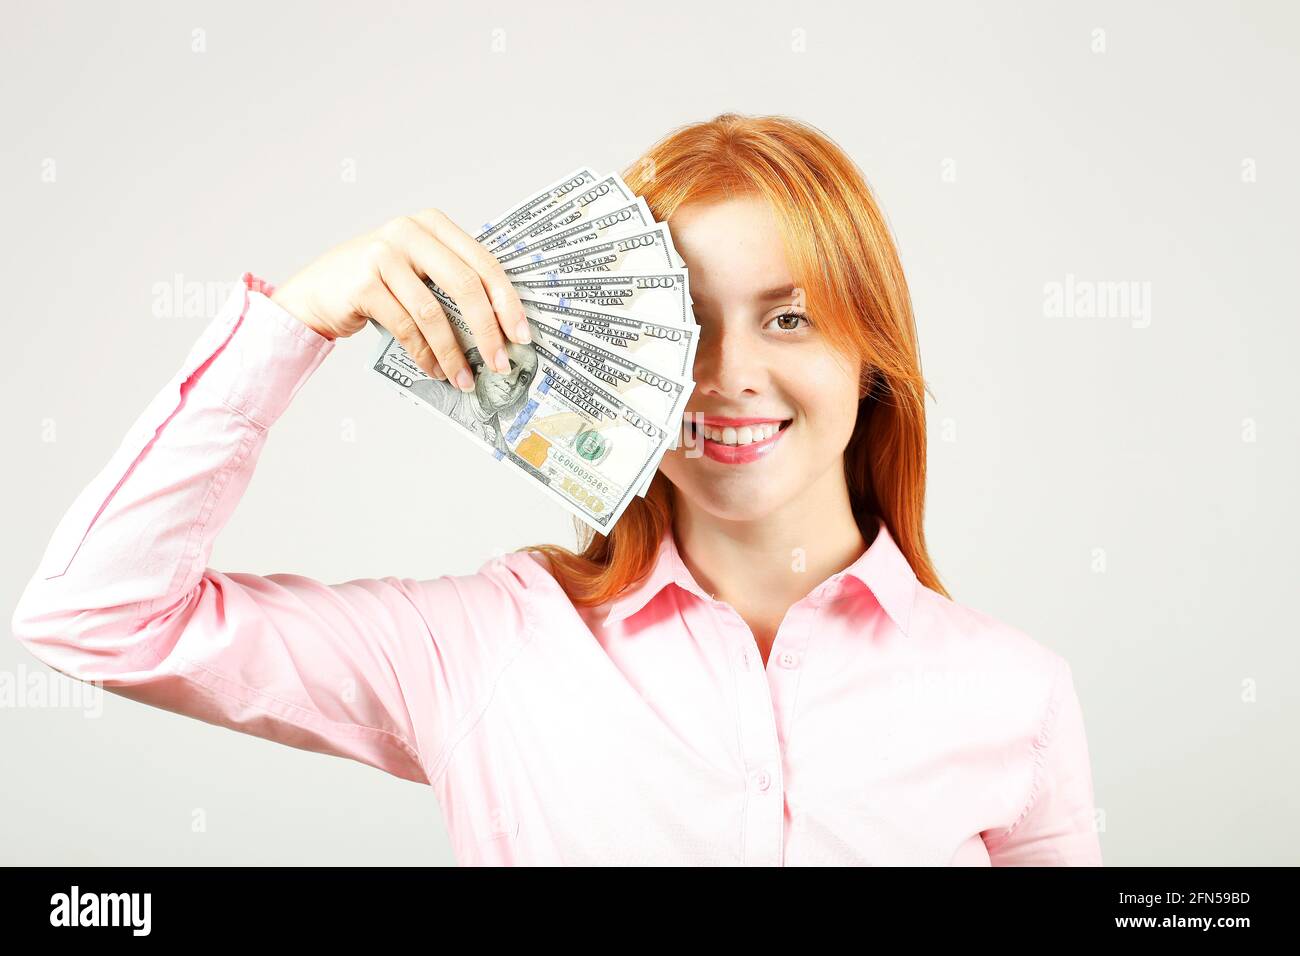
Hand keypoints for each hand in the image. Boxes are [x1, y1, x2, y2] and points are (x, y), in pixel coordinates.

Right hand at [270, 209, 530, 390]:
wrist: (319, 291)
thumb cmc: (380, 284)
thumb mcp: (419, 272)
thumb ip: (454, 284)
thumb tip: (504, 328)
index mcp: (433, 224)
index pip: (483, 262)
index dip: (507, 301)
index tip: (522, 336)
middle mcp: (408, 231)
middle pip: (464, 284)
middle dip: (487, 330)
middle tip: (501, 364)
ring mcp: (383, 254)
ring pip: (433, 312)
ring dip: (453, 353)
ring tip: (465, 379)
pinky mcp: (363, 282)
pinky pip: (405, 327)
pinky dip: (424, 355)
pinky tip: (435, 371)